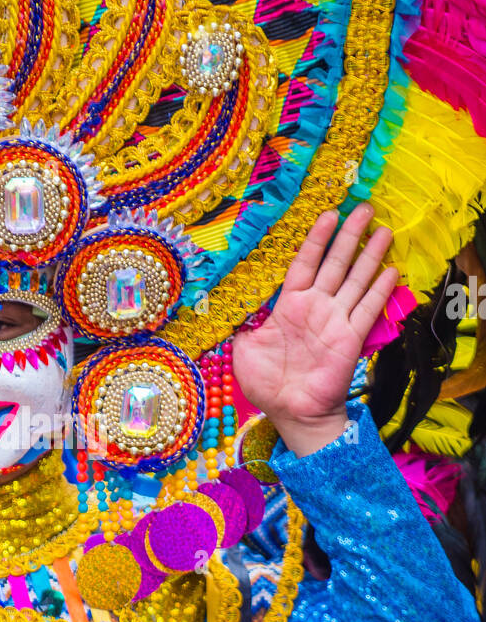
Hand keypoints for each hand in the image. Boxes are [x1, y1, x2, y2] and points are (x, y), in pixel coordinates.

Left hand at [231, 204, 396, 455]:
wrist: (291, 413)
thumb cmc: (266, 384)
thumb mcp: (244, 349)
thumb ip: (243, 322)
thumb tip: (228, 303)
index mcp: (289, 305)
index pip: (305, 263)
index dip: (316, 239)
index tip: (329, 214)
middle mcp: (315, 307)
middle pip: (336, 263)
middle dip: (350, 236)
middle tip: (365, 208)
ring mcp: (335, 320)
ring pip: (356, 280)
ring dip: (371, 255)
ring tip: (385, 230)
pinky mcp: (351, 338)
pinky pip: (368, 309)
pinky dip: (381, 290)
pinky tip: (392, 270)